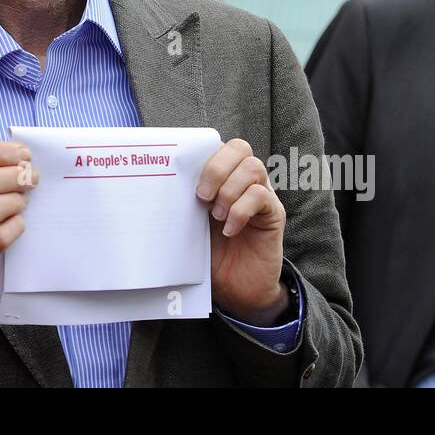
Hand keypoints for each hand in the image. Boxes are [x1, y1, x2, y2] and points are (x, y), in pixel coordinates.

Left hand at [197, 138, 287, 324]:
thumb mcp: (191, 223)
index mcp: (223, 176)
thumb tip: (160, 182)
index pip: (218, 145)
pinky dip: (240, 211)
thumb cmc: (211, 253)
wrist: (236, 289)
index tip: (184, 176)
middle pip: (240, 147)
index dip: (203, 154)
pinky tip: (229, 229)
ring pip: (253, 167)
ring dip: (229, 189)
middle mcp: (244, 180)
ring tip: (216, 215)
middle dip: (216, 167)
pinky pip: (261, 196)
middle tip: (201, 196)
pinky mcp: (273, 214)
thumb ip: (185, 201)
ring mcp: (262, 194)